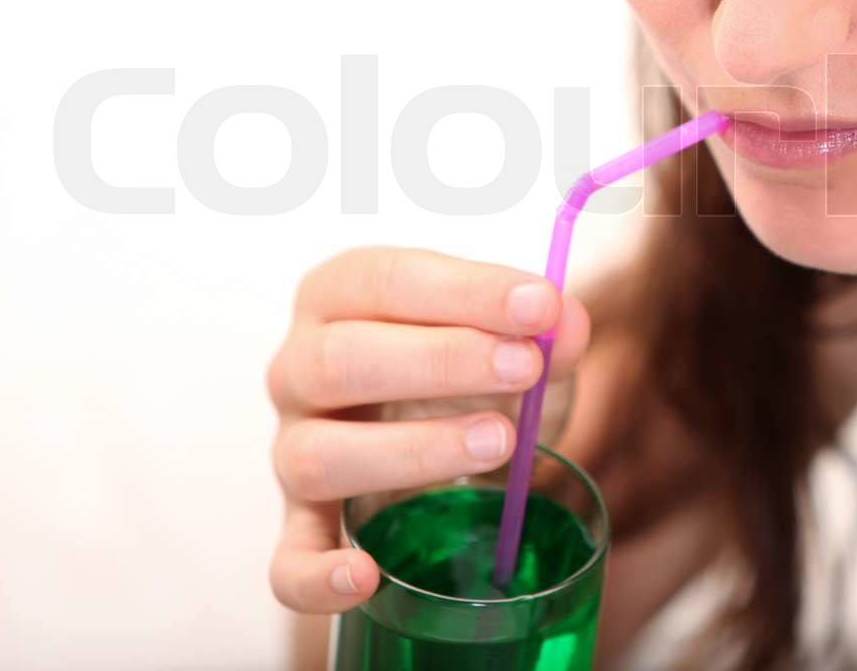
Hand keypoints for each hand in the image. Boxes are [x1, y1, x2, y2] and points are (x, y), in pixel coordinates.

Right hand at [264, 246, 591, 612]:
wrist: (439, 432)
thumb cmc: (464, 370)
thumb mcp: (514, 341)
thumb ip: (545, 332)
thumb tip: (569, 325)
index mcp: (340, 295)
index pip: (385, 280)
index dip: (464, 290)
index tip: (540, 304)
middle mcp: (299, 367)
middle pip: (340, 360)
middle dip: (441, 361)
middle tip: (523, 368)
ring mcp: (292, 448)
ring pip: (316, 455)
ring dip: (411, 451)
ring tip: (499, 443)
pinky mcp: (301, 524)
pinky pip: (287, 561)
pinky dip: (316, 575)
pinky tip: (366, 577)